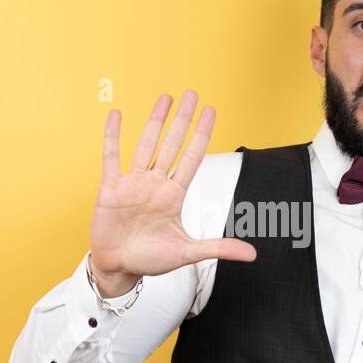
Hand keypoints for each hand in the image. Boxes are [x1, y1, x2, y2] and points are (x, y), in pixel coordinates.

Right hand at [89, 90, 256, 295]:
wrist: (119, 268)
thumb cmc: (151, 259)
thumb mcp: (188, 252)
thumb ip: (218, 247)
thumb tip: (252, 254)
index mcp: (173, 195)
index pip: (192, 158)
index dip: (201, 134)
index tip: (211, 112)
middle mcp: (155, 184)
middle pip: (172, 144)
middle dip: (183, 120)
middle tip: (191, 94)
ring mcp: (133, 184)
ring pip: (146, 145)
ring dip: (155, 121)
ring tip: (165, 98)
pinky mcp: (110, 188)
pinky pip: (112, 157)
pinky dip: (113, 136)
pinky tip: (116, 115)